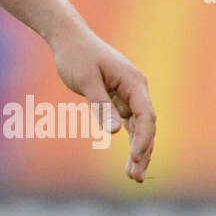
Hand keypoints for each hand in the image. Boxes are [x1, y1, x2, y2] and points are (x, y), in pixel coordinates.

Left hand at [49, 22, 155, 183]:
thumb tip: (115, 131)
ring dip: (138, 151)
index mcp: (134, 82)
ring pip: (139, 128)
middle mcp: (136, 89)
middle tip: (135, 177)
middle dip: (143, 152)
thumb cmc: (76, 56)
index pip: (146, 116)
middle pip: (147, 126)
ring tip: (134, 177)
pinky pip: (129, 123)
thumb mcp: (86, 80)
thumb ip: (101, 105)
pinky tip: (130, 161)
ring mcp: (129, 94)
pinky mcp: (119, 99)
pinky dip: (130, 140)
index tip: (133, 158)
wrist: (69, 38)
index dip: (143, 139)